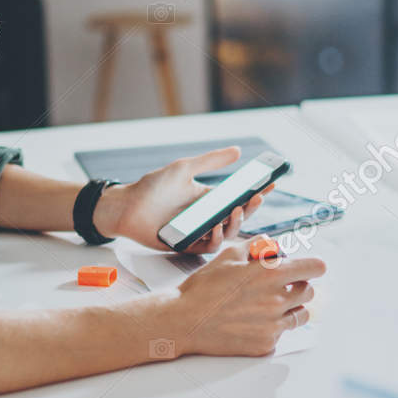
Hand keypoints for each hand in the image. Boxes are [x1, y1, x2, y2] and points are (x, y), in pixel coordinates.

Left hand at [95, 147, 269, 252]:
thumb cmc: (152, 188)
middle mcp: (207, 217)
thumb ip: (211, 161)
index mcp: (209, 199)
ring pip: (227, 234)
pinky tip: (216, 227)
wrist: (126, 206)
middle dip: (252, 208)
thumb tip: (238, 150)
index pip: (239, 197)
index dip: (256, 192)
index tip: (271, 182)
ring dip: (236, 223)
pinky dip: (216, 238)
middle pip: (238, 217)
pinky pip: (209, 246)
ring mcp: (199, 232)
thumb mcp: (184, 168)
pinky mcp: (188, 246)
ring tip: (237, 210)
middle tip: (258, 197)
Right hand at [167, 241, 323, 356]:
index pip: (315, 268)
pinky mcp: (265, 344)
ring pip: (300, 315)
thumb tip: (275, 246)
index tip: (311, 268)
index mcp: (271, 275)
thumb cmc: (204, 287)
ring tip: (270, 305)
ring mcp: (272, 325)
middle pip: (309, 292)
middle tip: (280, 286)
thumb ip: (258, 246)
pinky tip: (253, 321)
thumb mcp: (229, 255)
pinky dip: (273, 327)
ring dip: (291, 308)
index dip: (313, 266)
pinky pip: (281, 333)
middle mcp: (276, 301)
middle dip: (298, 286)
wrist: (184, 320)